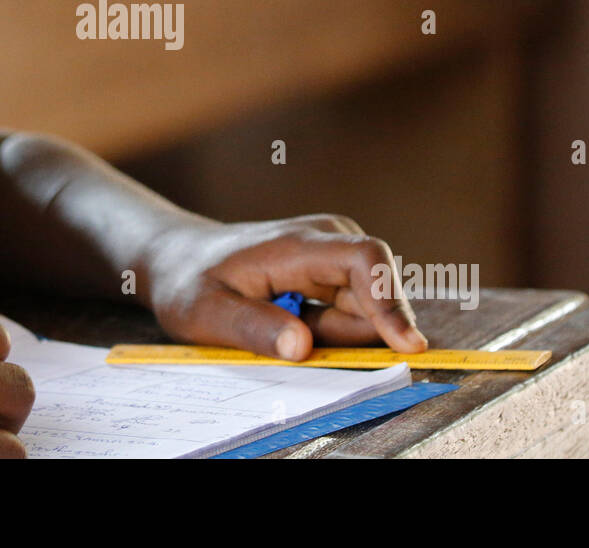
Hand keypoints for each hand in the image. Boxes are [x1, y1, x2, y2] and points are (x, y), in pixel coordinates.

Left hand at [145, 215, 428, 360]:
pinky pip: (352, 312)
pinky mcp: (336, 269)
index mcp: (296, 245)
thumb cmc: (190, 283)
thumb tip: (303, 348)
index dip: (390, 302)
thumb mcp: (205, 313)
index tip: (407, 345)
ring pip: (364, 309)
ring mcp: (334, 253)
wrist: (181, 258)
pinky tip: (288, 317)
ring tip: (276, 318)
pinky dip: (328, 328)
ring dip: (332, 331)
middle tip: (284, 333)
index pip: (364, 260)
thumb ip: (253, 329)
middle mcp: (326, 239)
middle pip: (372, 296)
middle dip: (345, 332)